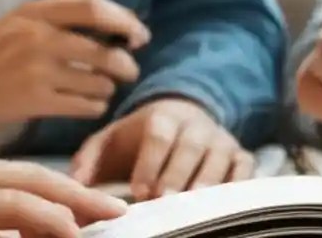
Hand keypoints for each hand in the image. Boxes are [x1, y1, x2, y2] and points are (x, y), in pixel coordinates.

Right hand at [0, 0, 150, 122]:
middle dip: (125, 64)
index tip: (140, 35)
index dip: (125, 21)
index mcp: (38, 12)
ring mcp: (37, 70)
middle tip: (130, 70)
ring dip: (108, 87)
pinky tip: (93, 104)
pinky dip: (95, 106)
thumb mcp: (26, 19)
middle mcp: (38, 38)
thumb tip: (124, 22)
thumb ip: (66, 16)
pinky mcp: (35, 100)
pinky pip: (83, 105)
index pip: (93, 8)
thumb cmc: (2, 49)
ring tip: (105, 88)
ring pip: (97, 81)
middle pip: (103, 51)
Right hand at [0, 128, 126, 237]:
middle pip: (31, 178)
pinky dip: (44, 217)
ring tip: (109, 216)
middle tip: (111, 205)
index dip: (37, 189)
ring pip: (32, 190)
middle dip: (74, 193)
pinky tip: (71, 227)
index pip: (3, 177)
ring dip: (75, 205)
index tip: (65, 204)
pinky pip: (10, 208)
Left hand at [69, 98, 251, 201]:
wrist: (179, 120)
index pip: (159, 133)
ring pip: (220, 156)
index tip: (138, 190)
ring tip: (193, 205)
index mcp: (164, 116)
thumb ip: (89, 159)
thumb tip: (75, 182)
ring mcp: (221, 139)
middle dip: (178, 173)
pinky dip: (240, 183)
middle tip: (163, 199)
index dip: (150, 160)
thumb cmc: (138, 139)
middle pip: (192, 145)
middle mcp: (197, 124)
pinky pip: (246, 166)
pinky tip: (224, 203)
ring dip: (208, 181)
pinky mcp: (239, 154)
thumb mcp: (110, 141)